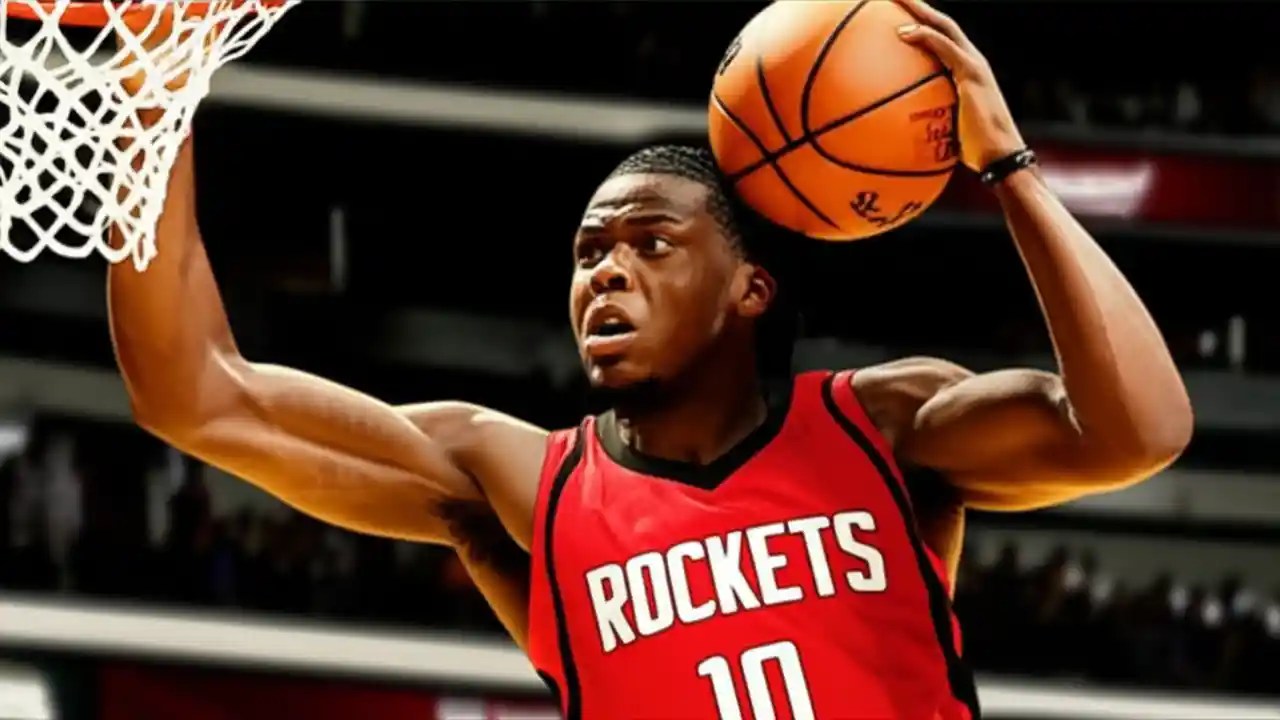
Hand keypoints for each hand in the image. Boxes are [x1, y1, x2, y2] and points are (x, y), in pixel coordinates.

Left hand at [895, 0, 1024, 171]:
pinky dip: (924, 36)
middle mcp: (972, 61)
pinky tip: (902, 32)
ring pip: (943, 27)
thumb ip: (928, 121)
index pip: (942, 39)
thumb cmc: (973, 151)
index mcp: (965, 70)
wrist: (999, 156)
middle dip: (917, 7)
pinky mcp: (972, 73)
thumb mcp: (945, 132)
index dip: (922, 24)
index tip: (899, 15)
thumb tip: (899, 132)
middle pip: (941, 24)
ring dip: (918, 10)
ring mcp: (974, 64)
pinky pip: (944, 47)